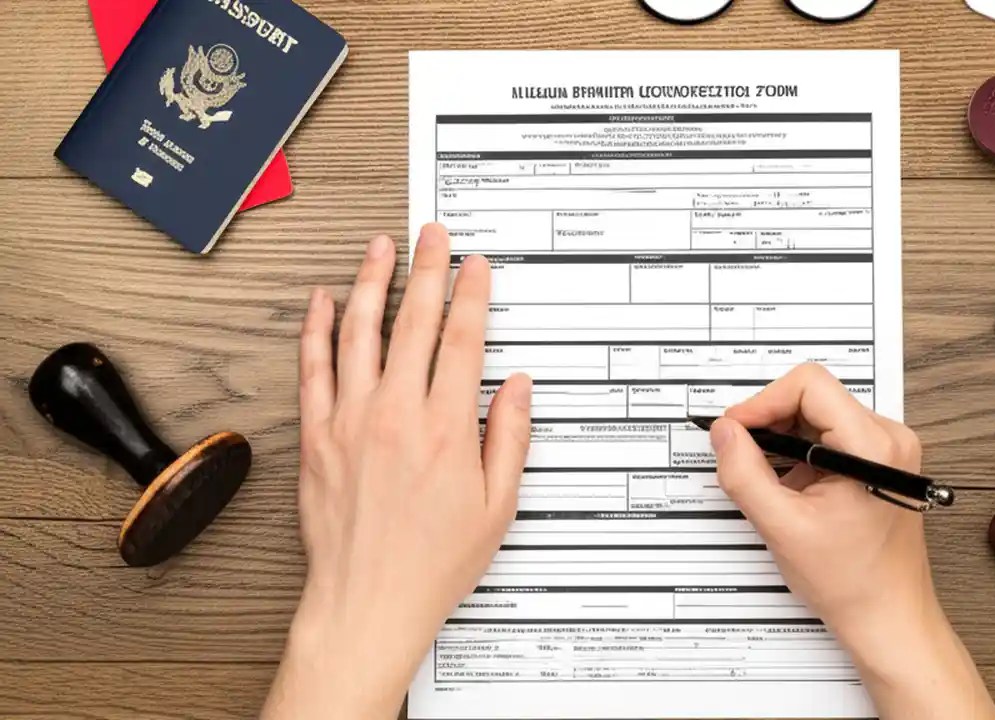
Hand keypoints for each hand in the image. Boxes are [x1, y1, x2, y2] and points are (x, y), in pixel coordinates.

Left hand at [262, 226, 532, 719]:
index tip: (476, 268)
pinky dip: (318, 329)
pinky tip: (324, 302)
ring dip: (372, 282)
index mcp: (445, 429)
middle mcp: (395, 414)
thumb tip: (515, 387)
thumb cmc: (431, 564)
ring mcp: (350, 420)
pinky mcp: (317, 436)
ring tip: (380, 249)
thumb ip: (508, 439)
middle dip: (426, 269)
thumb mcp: (496, 507)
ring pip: (360, 331)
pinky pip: (314, 368)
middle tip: (431, 236)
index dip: (472, 296)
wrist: (367, 602)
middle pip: (414, 322)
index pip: (463, 341)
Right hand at [710, 363, 994, 718]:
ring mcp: (888, 451)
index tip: (736, 429)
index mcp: (874, 447)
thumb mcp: (782, 527)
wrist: (890, 619)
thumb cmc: (853, 584)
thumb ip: (744, 473)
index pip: (809, 385)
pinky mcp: (880, 464)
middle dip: (770, 422)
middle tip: (740, 454)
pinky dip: (800, 456)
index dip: (763, 402)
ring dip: (784, 441)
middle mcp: (889, 440)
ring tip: (769, 482)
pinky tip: (791, 491)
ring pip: (819, 417)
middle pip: (814, 396)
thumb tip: (725, 433)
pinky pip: (830, 438)